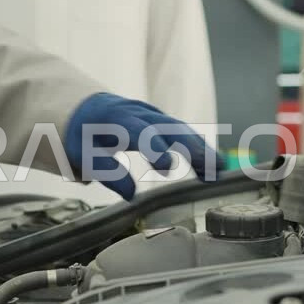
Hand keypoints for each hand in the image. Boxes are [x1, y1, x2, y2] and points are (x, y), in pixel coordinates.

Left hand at [64, 93, 223, 199]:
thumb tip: (130, 193)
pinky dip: (198, 148)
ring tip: (219, 170)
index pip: (139, 132)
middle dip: (192, 148)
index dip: (155, 148)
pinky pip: (182, 133)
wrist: (87, 109)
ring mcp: (153, 115)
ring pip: (181, 130)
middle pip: (170, 129)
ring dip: (201, 149)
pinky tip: (211, 165)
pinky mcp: (161, 122)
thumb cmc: (83, 136)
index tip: (167, 168)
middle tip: (212, 170)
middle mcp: (139, 113)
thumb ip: (106, 172)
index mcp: (116, 119)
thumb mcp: (83, 155)